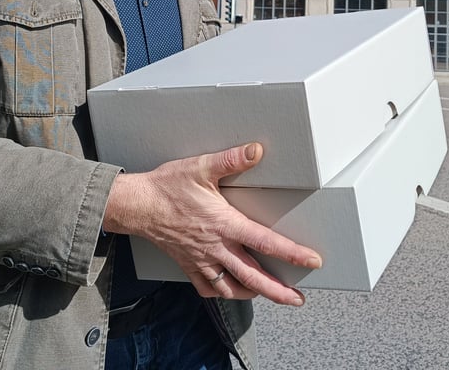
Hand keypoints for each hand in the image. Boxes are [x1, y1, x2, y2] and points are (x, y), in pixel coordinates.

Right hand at [103, 142, 321, 304]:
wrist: (136, 205)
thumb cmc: (167, 186)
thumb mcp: (201, 167)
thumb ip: (231, 160)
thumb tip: (256, 150)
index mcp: (224, 224)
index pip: (265, 242)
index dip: (291, 253)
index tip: (311, 261)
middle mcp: (215, 247)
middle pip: (253, 277)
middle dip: (278, 290)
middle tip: (297, 299)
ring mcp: (201, 260)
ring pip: (232, 287)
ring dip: (254, 294)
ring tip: (270, 296)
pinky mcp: (188, 265)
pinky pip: (209, 288)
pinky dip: (224, 293)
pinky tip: (232, 290)